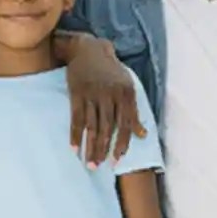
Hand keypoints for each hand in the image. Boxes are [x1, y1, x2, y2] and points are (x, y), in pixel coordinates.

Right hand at [64, 36, 146, 166]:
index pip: (125, 125)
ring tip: (88, 163)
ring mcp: (92, 95)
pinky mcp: (77, 94)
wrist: (88, 50)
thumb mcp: (127, 87)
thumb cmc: (110, 71)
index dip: (121, 144)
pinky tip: (74, 148)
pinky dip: (75, 134)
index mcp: (125, 94)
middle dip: (103, 150)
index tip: (117, 161)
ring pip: (92, 127)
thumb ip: (133, 112)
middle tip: (98, 167)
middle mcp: (110, 95)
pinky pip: (76, 118)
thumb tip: (142, 135)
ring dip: (90, 147)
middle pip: (107, 129)